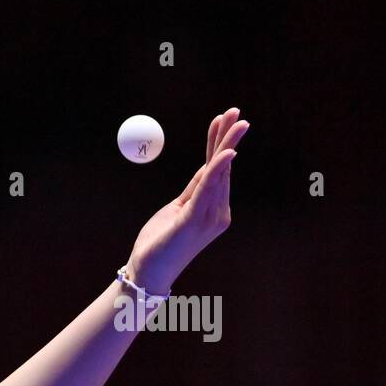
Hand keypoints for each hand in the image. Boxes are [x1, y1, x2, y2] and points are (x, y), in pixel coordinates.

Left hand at [126, 107, 249, 292]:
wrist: (147, 272)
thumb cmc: (161, 242)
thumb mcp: (178, 209)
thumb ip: (194, 190)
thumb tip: (207, 168)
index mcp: (214, 210)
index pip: (219, 170)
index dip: (220, 142)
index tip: (224, 118)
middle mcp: (217, 213)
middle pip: (224, 168)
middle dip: (230, 137)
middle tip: (238, 113)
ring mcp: (208, 218)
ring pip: (219, 174)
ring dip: (226, 144)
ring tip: (234, 121)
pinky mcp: (193, 221)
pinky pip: (208, 189)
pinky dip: (218, 169)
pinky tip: (225, 153)